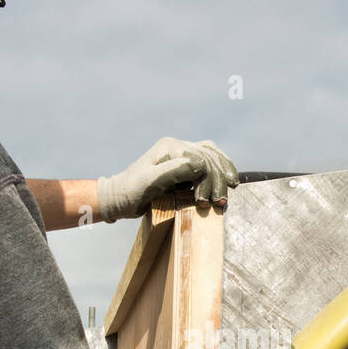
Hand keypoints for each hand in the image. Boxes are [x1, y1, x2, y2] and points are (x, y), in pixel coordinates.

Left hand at [97, 137, 237, 221]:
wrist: (120, 197)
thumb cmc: (132, 193)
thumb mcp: (150, 183)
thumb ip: (174, 172)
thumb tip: (201, 166)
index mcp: (170, 147)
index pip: (201, 159)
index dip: (209, 180)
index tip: (205, 202)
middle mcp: (177, 145)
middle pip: (209, 157)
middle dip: (217, 180)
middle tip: (219, 202)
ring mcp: (180, 152)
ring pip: (212, 155)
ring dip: (222, 173)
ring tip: (225, 194)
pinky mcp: (182, 162)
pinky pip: (208, 159)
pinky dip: (219, 168)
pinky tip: (227, 178)